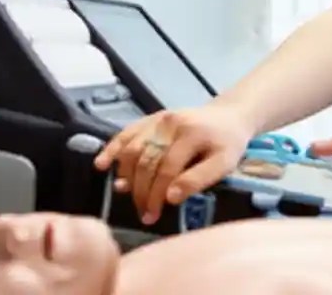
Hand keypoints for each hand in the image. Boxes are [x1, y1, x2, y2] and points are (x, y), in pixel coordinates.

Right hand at [93, 101, 255, 224]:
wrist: (229, 116)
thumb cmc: (228, 143)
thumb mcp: (225, 163)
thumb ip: (199, 179)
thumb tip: (170, 197)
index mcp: (192, 133)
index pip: (167, 169)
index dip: (157, 195)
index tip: (153, 215)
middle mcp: (171, 123)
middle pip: (146, 161)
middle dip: (141, 191)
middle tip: (142, 212)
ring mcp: (159, 119)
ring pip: (132, 149)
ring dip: (126, 175)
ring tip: (127, 195)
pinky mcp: (151, 118)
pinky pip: (126, 133)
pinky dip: (112, 149)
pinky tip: (102, 165)